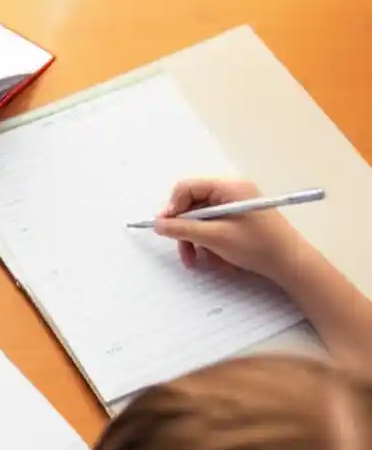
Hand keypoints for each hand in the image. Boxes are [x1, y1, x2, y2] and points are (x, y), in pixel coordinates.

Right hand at [152, 178, 305, 283]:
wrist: (291, 262)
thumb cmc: (257, 246)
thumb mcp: (215, 238)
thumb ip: (183, 229)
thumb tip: (158, 224)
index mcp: (228, 186)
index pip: (187, 187)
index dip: (172, 207)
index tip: (165, 228)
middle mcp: (231, 190)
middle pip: (193, 204)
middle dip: (184, 229)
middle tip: (182, 250)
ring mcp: (236, 203)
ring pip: (201, 218)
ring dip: (195, 239)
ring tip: (195, 261)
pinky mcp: (239, 217)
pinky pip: (214, 225)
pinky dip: (208, 241)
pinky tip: (212, 258)